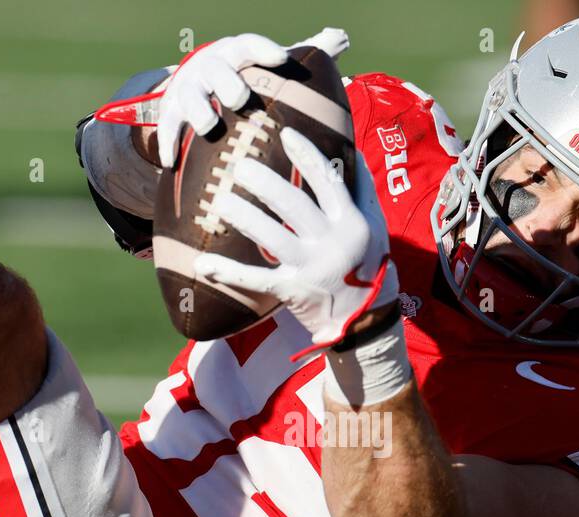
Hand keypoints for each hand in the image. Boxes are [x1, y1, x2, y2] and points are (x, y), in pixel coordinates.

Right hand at [154, 29, 349, 167]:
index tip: (279, 58)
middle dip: (228, 83)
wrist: (196, 82)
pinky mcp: (170, 113)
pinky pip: (167, 128)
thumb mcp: (270, 64)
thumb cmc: (246, 75)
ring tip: (208, 127)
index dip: (263, 50)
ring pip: (191, 98)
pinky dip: (169, 143)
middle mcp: (210, 67)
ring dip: (198, 112)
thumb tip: (341, 36)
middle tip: (240, 98)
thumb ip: (307, 52)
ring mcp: (188, 90)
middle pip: (217, 71)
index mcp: (237, 54)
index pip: (249, 45)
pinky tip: (172, 162)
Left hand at [193, 127, 399, 354]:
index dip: (306, 155)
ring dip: (243, 217)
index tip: (284, 133)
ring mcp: (310, 268)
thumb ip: (362, 193)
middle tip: (239, 166)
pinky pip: (255, 280)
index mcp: (351, 223)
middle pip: (293, 205)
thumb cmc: (371, 267)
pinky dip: (228, 272)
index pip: (327, 181)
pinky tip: (202, 264)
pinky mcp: (292, 291)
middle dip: (264, 183)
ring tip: (220, 199)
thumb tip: (351, 153)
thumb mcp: (376, 228)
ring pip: (271, 238)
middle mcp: (331, 243)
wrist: (369, 321)